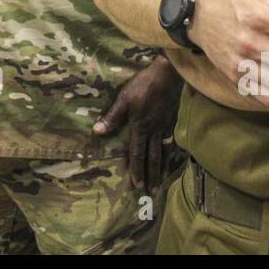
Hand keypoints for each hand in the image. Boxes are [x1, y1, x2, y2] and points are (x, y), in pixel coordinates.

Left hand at [92, 56, 182, 190]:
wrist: (167, 75)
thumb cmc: (143, 86)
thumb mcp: (123, 99)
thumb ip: (112, 117)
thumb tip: (97, 132)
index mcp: (140, 128)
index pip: (137, 154)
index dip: (137, 170)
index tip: (136, 186)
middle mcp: (153, 132)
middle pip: (153, 158)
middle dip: (151, 176)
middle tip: (151, 192)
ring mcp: (164, 127)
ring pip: (163, 152)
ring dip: (161, 169)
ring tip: (161, 181)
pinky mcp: (172, 121)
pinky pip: (171, 142)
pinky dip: (170, 154)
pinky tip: (170, 158)